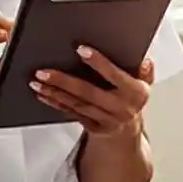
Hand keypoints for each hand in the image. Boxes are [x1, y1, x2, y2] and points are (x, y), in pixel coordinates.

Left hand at [31, 47, 153, 137]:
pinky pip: (72, 114)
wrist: (128, 131)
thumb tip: (145, 60)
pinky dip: (55, 104)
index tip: (81, 50)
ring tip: (37, 82)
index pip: (115, 76)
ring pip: (76, 104)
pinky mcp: (93, 128)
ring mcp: (106, 120)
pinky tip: (43, 95)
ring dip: (54, 93)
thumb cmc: (132, 97)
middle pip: (88, 93)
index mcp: (136, 93)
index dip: (99, 63)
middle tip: (44, 71)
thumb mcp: (144, 82)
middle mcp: (121, 108)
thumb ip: (144, 70)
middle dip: (64, 82)